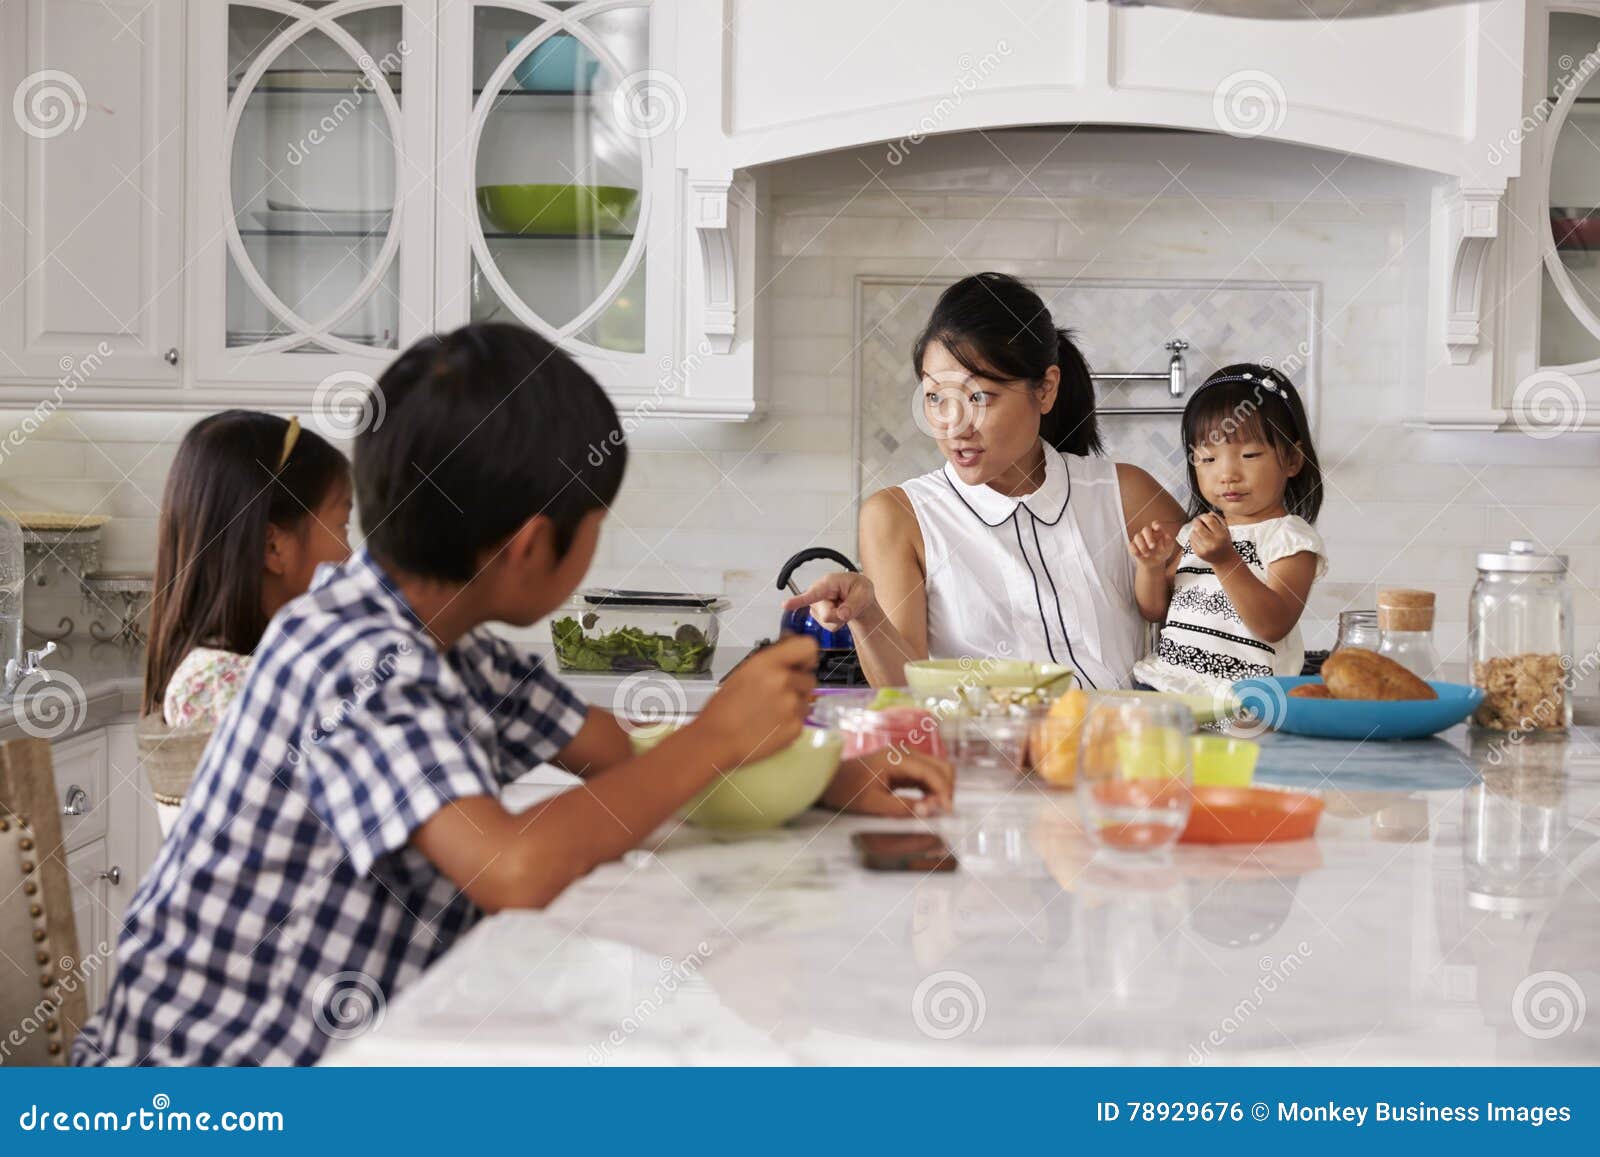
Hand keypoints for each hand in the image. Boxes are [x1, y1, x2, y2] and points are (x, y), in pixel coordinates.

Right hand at [691, 634, 816, 768]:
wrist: (717, 740)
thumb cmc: (725, 705)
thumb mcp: (744, 672)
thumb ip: (771, 663)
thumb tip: (792, 657)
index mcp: (768, 663)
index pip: (808, 646)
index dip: (806, 657)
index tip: (800, 665)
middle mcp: (785, 681)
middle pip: (810, 677)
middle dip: (798, 684)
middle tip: (778, 694)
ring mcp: (793, 706)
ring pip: (807, 699)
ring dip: (795, 703)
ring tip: (771, 712)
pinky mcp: (797, 728)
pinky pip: (802, 719)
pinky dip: (790, 721)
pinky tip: (771, 726)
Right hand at [781, 571, 879, 632]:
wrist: (858, 598)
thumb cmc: (859, 590)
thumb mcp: (864, 593)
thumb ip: (854, 605)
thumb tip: (842, 614)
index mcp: (829, 582)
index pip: (812, 593)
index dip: (798, 600)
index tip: (785, 605)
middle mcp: (818, 593)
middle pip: (827, 615)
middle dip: (840, 615)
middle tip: (849, 605)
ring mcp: (816, 605)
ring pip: (828, 622)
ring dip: (840, 619)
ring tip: (844, 607)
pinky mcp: (817, 614)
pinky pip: (829, 627)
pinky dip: (838, 623)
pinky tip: (840, 612)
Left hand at [819, 746, 953, 817]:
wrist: (829, 782)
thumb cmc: (846, 792)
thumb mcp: (873, 804)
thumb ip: (902, 807)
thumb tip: (930, 811)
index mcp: (897, 758)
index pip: (932, 772)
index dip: (944, 791)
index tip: (947, 812)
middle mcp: (904, 753)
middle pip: (940, 766)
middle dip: (946, 788)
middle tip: (942, 812)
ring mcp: (904, 758)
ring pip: (935, 770)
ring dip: (940, 789)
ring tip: (932, 810)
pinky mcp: (902, 767)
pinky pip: (925, 775)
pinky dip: (931, 789)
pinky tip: (926, 804)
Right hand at [1128, 521, 1175, 570]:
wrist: (1155, 563)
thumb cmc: (1162, 552)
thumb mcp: (1169, 547)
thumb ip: (1169, 541)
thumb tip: (1167, 536)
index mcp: (1156, 531)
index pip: (1155, 524)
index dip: (1156, 524)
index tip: (1158, 528)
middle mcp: (1147, 533)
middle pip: (1145, 529)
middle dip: (1149, 537)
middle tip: (1153, 546)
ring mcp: (1139, 539)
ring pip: (1137, 537)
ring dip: (1142, 546)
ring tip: (1148, 554)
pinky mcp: (1133, 546)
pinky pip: (1131, 545)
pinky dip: (1135, 550)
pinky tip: (1140, 555)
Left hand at [1189, 512, 1236, 565]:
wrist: (1224, 559)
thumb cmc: (1224, 541)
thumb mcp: (1225, 529)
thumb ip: (1218, 518)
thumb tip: (1207, 513)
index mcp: (1221, 535)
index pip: (1209, 520)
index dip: (1204, 516)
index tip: (1203, 516)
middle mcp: (1213, 542)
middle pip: (1198, 527)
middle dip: (1196, 521)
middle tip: (1197, 521)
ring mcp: (1205, 549)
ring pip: (1193, 533)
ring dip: (1194, 529)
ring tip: (1198, 530)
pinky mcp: (1199, 553)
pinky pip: (1191, 541)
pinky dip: (1193, 537)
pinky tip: (1198, 537)